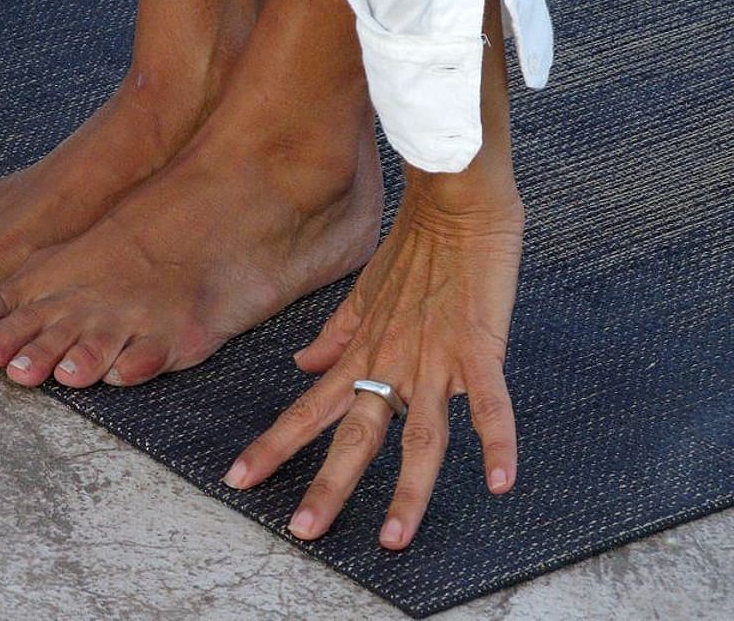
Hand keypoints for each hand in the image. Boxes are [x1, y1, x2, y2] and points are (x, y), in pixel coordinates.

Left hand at [226, 185, 523, 548]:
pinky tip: (499, 483)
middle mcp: (389, 362)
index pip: (306, 409)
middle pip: (353, 435)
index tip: (239, 480)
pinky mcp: (479, 347)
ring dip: (407, 492)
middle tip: (303, 531)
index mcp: (360, 352)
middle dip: (327, 485)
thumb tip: (302, 364)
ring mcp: (433, 358)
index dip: (272, 445)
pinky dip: (496, 442)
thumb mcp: (362, 295)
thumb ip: (334, 336)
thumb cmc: (412, 248)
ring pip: (419, 438)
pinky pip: (488, 403)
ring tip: (394, 538)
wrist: (452, 199)